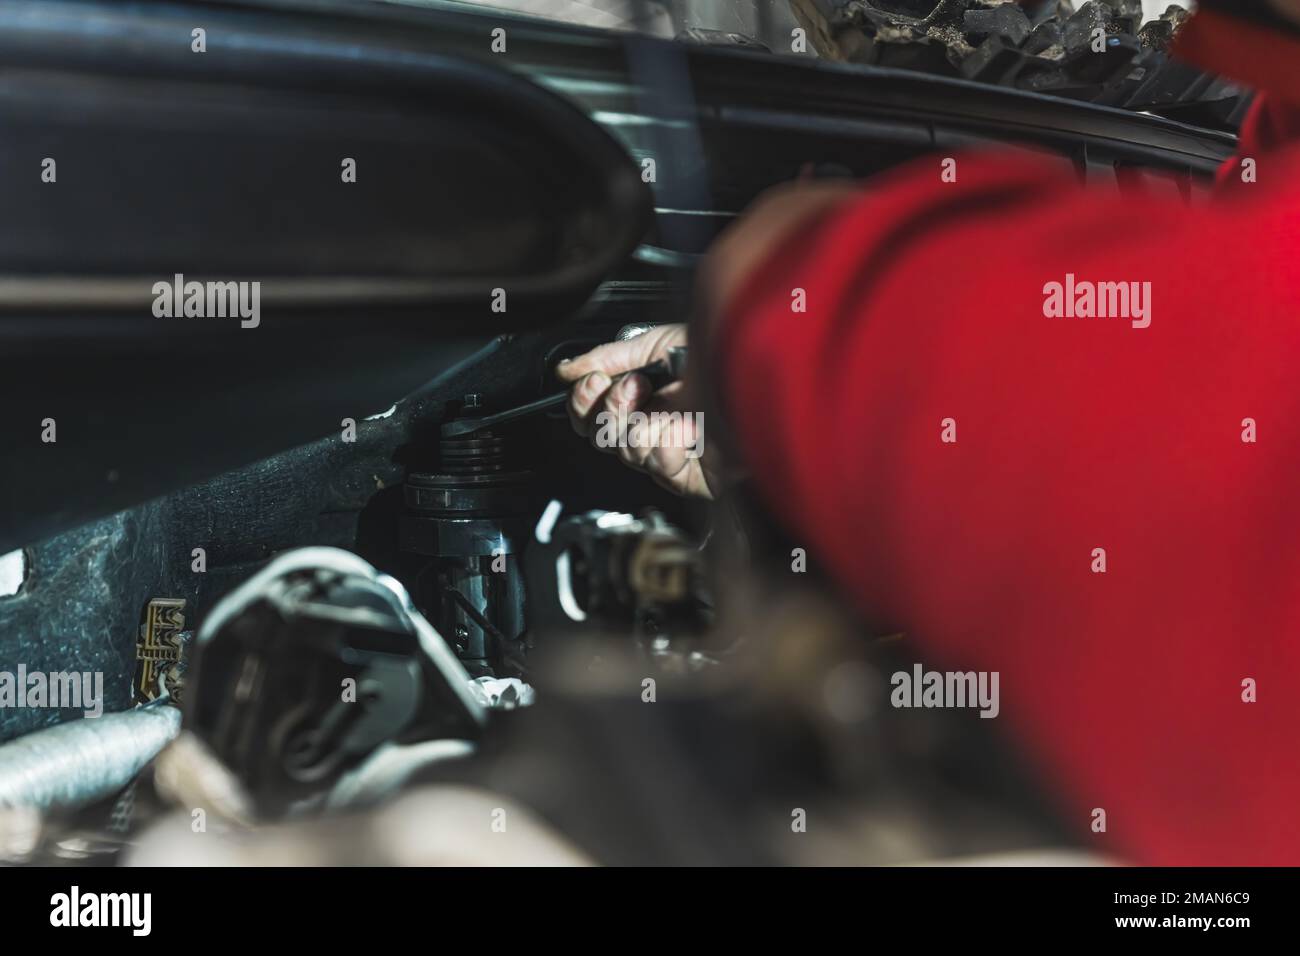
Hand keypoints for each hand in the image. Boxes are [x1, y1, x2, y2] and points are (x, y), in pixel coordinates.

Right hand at [556, 324, 714, 498]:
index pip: (589, 416)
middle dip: (610, 409)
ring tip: (671, 404)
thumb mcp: (657, 344)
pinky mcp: (691, 479)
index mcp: (639, 402)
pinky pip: (660, 467)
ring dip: (645, 424)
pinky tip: (687, 430)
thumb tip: (567, 370)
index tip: (594, 381)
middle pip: (600, 438)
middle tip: (634, 387)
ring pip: (627, 452)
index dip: (583, 403)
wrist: (764, 374)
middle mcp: (650, 430)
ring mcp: (670, 457)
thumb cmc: (723, 358)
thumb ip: (609, 357)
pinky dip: (671, 444)